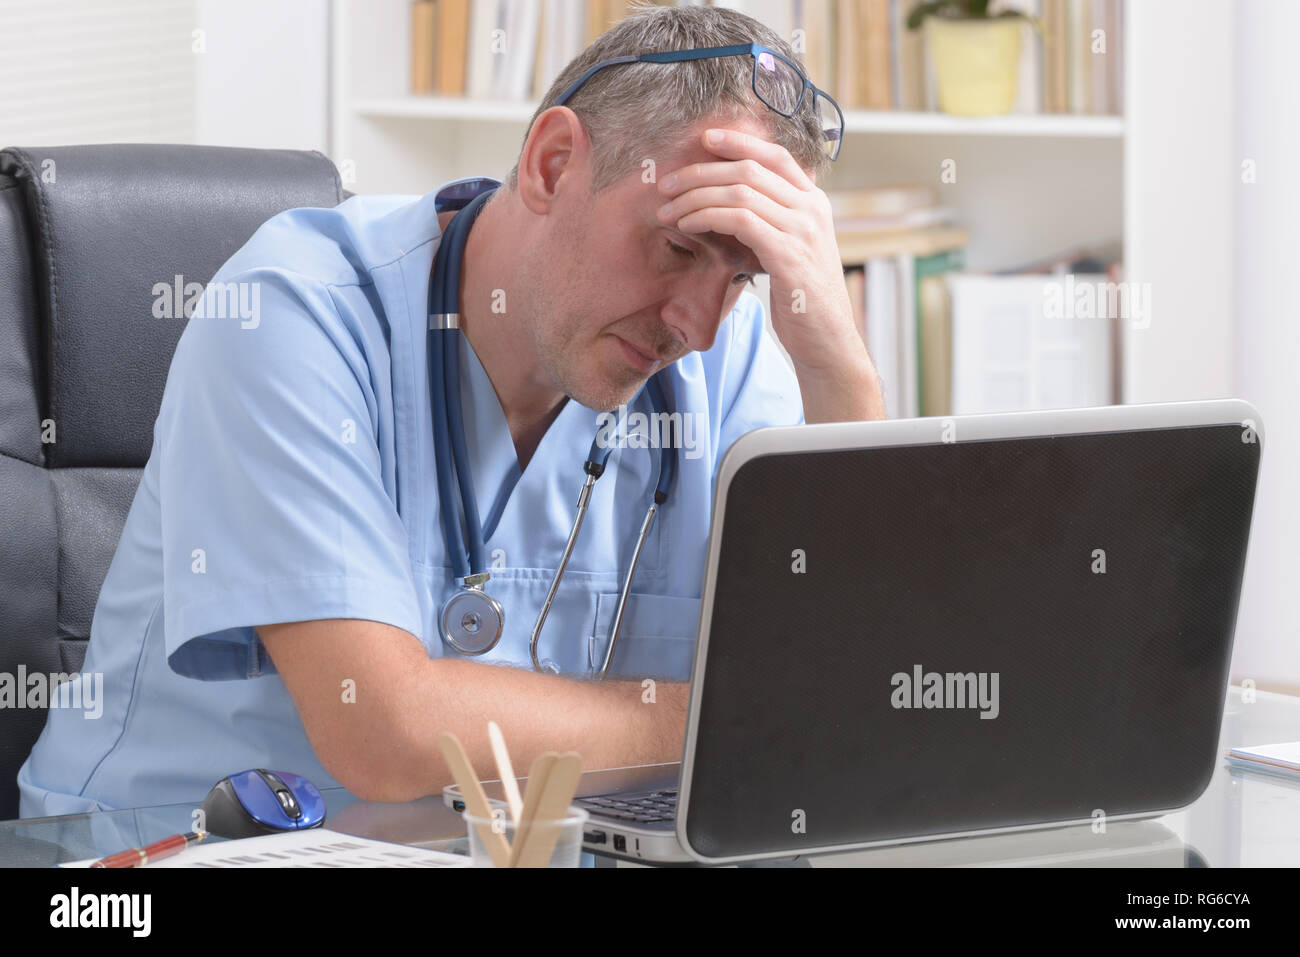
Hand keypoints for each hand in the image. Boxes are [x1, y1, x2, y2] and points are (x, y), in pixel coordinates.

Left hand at [655, 127, 883, 420]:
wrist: (827, 342)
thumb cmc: (801, 302)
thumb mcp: (788, 253)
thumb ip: (769, 225)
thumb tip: (726, 209)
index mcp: (814, 203)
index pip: (775, 156)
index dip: (738, 143)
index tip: (704, 139)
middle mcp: (812, 209)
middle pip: (750, 170)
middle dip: (702, 172)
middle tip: (668, 184)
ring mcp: (803, 230)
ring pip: (741, 191)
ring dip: (696, 197)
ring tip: (668, 210)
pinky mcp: (789, 255)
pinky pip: (740, 220)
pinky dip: (707, 217)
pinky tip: (688, 226)